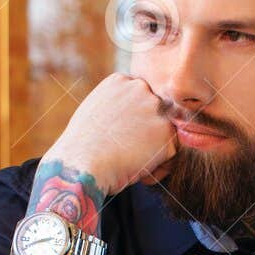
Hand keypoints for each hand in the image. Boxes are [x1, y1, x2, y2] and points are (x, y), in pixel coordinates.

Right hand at [50, 72, 176, 195]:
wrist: (83, 163)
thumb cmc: (82, 147)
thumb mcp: (95, 112)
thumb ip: (117, 106)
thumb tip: (131, 117)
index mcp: (121, 80)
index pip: (140, 100)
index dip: (134, 123)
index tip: (121, 138)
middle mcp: (141, 88)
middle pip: (155, 114)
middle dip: (146, 135)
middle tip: (126, 152)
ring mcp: (156, 109)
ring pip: (165, 133)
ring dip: (154, 151)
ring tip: (131, 164)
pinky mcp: (167, 132)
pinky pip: (171, 153)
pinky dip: (158, 167)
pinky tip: (139, 173)